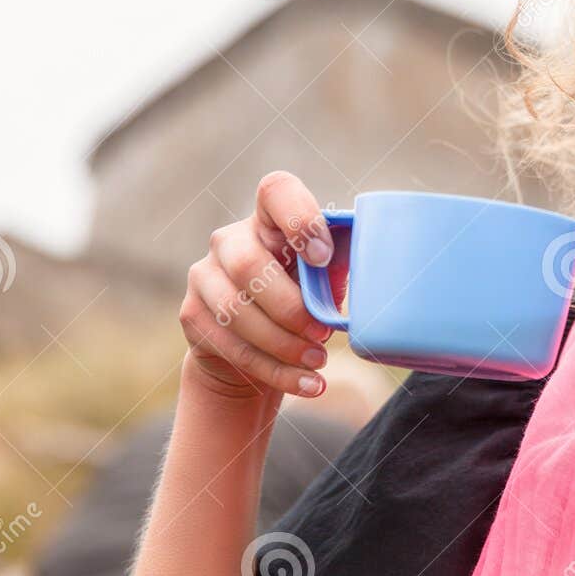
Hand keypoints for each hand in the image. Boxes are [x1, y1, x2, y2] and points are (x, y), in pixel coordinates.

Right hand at [178, 170, 348, 401]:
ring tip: (319, 361)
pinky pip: (232, 346)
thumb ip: (343, 260)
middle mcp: (230, 240)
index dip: (299, 218)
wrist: (259, 344)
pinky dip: (275, 370)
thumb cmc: (305, 295)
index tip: (323, 256)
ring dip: (283, 344)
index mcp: (271, 218)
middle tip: (325, 334)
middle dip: (291, 306)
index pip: (276, 192)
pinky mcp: (193, 314)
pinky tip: (308, 383)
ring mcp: (204, 275)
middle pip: (249, 265)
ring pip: (236, 311)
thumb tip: (380, 257)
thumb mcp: (328, 275)